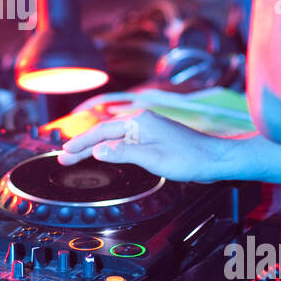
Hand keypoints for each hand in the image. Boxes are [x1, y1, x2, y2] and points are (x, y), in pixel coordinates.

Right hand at [56, 109, 230, 183]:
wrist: (215, 159)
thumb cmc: (189, 157)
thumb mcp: (151, 158)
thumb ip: (122, 153)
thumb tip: (98, 150)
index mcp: (139, 121)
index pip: (102, 132)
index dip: (81, 143)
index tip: (65, 151)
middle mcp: (142, 121)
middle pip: (105, 133)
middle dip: (83, 145)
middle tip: (64, 156)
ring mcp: (148, 129)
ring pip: (114, 138)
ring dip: (95, 147)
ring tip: (77, 156)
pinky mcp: (154, 138)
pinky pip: (125, 141)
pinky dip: (110, 148)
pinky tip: (105, 153)